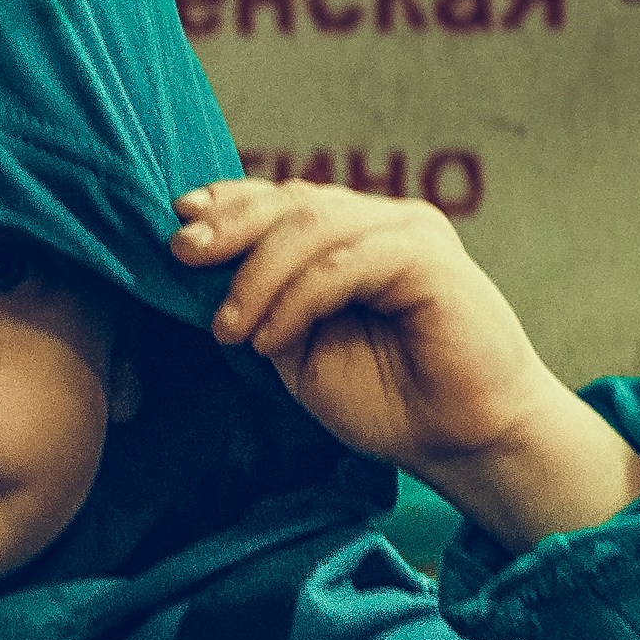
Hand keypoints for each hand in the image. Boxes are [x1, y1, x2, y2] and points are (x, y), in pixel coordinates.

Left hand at [169, 178, 639, 551]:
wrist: (461, 440)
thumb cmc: (386, 398)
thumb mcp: (299, 349)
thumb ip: (262, 304)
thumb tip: (202, 267)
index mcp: (352, 234)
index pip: (283, 200)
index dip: (229, 203)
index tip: (178, 223)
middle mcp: (382, 221)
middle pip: (293, 200)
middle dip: (231, 225)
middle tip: (182, 254)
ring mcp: (410, 233)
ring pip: (314, 226)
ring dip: (258, 277)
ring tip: (228, 329)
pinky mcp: (430, 259)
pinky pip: (345, 263)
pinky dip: (298, 298)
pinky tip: (269, 339)